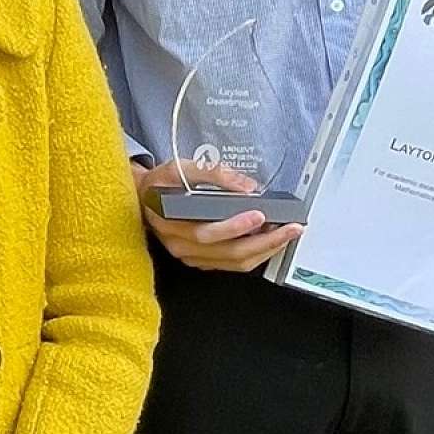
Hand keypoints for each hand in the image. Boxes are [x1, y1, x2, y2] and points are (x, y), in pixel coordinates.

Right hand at [134, 159, 302, 272]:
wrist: (143, 198)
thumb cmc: (160, 184)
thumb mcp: (179, 168)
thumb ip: (212, 173)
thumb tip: (246, 186)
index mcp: (172, 224)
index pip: (207, 233)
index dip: (235, 227)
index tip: (259, 214)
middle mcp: (180, 246)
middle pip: (229, 253)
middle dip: (265, 242)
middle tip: (290, 228)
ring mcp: (191, 257)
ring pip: (234, 263)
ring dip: (265, 251)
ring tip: (286, 235)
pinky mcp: (200, 260)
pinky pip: (231, 265)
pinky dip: (255, 255)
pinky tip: (270, 242)